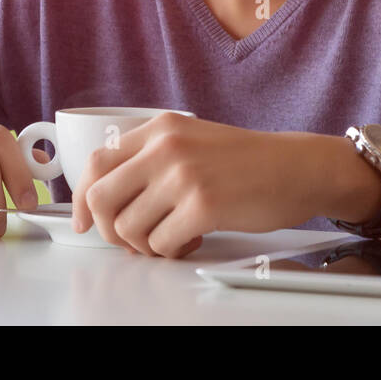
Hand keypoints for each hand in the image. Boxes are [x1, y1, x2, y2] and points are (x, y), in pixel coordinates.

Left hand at [69, 113, 320, 257]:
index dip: (82, 199)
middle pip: (101, 198)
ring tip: (175, 236)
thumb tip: (107, 198)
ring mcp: (184, 175)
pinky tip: (195, 239)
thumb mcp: (193, 141)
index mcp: (161, 128)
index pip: (96, 163)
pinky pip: (160, 244)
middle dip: (111, 230)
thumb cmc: (250, 161)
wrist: (298, 167)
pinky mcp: (203, 205)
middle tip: (134, 239)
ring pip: (128, 228)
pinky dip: (173, 251)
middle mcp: (167, 146)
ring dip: (147, 244)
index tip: (85, 220)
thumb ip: (152, 158)